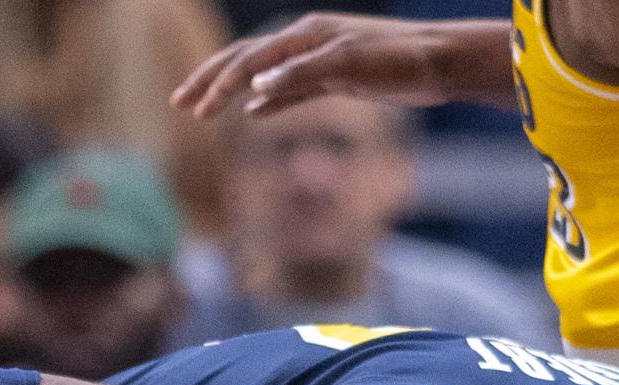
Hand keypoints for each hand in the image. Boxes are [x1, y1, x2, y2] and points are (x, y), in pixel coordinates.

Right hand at [175, 14, 463, 118]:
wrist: (440, 62)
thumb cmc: (398, 62)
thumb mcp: (348, 66)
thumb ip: (301, 74)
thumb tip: (257, 87)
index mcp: (305, 37)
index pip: (249, 59)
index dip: (218, 85)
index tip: (193, 110)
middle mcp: (307, 43)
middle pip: (246, 60)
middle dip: (210, 81)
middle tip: (178, 103)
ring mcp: (320, 60)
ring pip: (264, 74)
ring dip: (231, 91)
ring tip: (203, 109)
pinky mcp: (336, 78)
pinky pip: (290, 90)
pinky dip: (267, 101)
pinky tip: (253, 114)